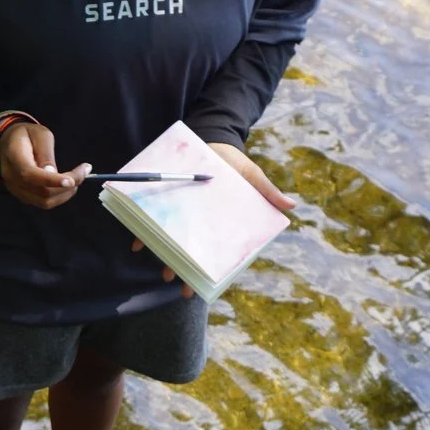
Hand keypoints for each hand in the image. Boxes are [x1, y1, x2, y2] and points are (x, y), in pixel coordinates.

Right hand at [0, 119, 88, 209]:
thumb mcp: (40, 134)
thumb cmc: (26, 135)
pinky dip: (58, 197)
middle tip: (84, 172)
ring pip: (43, 202)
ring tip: (77, 180)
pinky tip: (66, 186)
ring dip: (65, 194)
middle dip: (67, 186)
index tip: (72, 180)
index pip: (30, 175)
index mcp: (14, 157)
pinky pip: (42, 202)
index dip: (52, 181)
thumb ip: (46, 153)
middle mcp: (11, 177)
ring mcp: (15, 189)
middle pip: (41, 192)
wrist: (8, 142)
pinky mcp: (22, 195)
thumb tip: (53, 173)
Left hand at [130, 142, 297, 295]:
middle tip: (176, 282)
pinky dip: (143, 232)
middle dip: (183, 269)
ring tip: (162, 271)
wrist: (211, 141)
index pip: (215, 253)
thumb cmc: (234, 163)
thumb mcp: (252, 176)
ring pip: (171, 240)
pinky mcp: (165, 203)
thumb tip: (291, 206)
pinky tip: (138, 243)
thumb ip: (267, 191)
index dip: (208, 272)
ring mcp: (181, 215)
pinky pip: (152, 221)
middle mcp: (199, 224)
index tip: (201, 288)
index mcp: (220, 224)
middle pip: (191, 251)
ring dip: (164, 256)